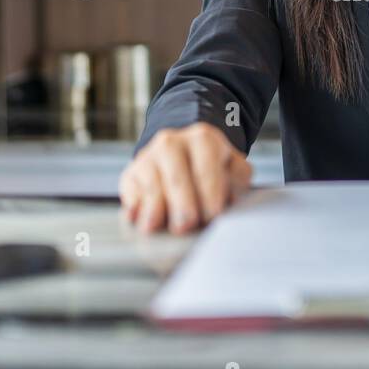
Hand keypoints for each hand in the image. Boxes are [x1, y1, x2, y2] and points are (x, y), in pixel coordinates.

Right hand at [118, 123, 252, 233]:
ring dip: (155, 211)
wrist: (181, 154)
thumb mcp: (232, 166)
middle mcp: (171, 143)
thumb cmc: (211, 168)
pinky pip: (133, 195)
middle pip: (177, 179)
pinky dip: (136, 210)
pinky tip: (142, 222)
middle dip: (182, 206)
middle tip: (186, 227)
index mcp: (203, 138)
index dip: (210, 195)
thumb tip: (232, 201)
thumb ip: (237, 180)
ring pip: (152, 187)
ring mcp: (148, 158)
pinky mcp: (130, 175)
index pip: (206, 170)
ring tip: (158, 229)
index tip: (213, 216)